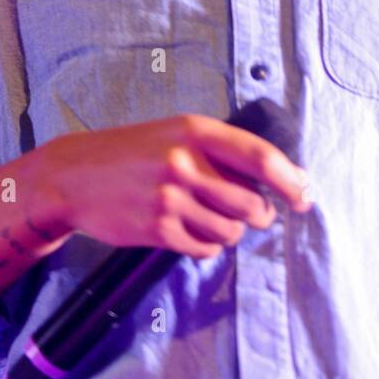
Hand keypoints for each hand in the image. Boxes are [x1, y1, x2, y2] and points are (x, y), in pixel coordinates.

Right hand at [34, 113, 311, 258]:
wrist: (74, 176)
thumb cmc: (134, 153)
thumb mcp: (176, 135)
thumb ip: (222, 152)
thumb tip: (283, 178)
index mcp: (195, 131)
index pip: (260, 157)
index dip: (291, 180)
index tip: (305, 198)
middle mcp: (185, 162)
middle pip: (251, 203)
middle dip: (260, 214)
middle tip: (254, 214)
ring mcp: (170, 197)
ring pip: (231, 230)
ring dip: (230, 231)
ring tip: (209, 218)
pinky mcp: (157, 229)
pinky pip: (205, 248)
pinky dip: (206, 245)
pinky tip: (190, 231)